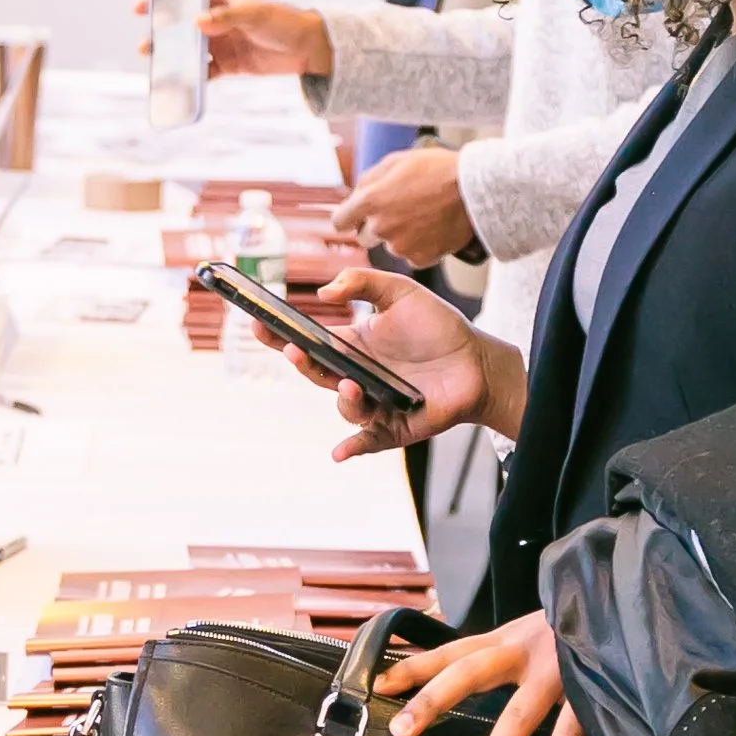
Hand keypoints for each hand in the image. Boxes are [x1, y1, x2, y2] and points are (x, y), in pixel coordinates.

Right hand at [138, 0, 328, 78]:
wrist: (308, 48)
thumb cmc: (283, 21)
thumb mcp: (255, 14)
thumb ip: (226, 18)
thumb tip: (197, 22)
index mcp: (221, 0)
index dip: (162, 2)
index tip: (140, 9)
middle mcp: (217, 22)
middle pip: (182, 28)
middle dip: (163, 37)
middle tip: (146, 46)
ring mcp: (222, 44)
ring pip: (190, 52)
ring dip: (174, 59)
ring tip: (158, 67)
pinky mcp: (230, 65)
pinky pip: (205, 73)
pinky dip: (193, 79)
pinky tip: (182, 85)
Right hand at [275, 265, 498, 454]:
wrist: (478, 360)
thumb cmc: (440, 326)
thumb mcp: (402, 292)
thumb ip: (363, 282)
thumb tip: (323, 294)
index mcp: (351, 347)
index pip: (308, 343)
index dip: (280, 336)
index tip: (258, 323)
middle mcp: (355, 376)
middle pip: (317, 375)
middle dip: (300, 364)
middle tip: (294, 349)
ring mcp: (373, 403)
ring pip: (344, 407)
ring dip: (342, 398)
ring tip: (352, 384)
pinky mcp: (394, 427)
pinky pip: (368, 441)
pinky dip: (352, 448)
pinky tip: (340, 452)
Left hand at [332, 144, 476, 268]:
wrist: (475, 189)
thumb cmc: (436, 169)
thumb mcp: (396, 161)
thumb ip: (368, 180)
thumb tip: (353, 196)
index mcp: (369, 201)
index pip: (340, 221)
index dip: (349, 217)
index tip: (358, 215)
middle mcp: (381, 227)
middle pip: (364, 237)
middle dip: (375, 226)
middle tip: (399, 211)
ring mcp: (401, 246)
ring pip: (391, 246)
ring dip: (401, 235)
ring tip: (424, 215)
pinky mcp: (421, 258)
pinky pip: (413, 255)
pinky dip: (420, 246)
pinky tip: (434, 228)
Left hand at [372, 606, 580, 735]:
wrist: (624, 605)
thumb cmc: (573, 628)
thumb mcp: (530, 632)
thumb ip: (500, 657)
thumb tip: (455, 679)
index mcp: (506, 640)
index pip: (450, 652)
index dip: (413, 667)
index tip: (379, 687)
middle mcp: (525, 651)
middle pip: (469, 673)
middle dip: (433, 701)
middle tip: (401, 729)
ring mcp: (557, 672)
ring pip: (518, 717)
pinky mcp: (590, 690)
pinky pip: (569, 735)